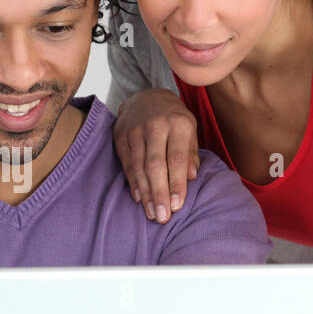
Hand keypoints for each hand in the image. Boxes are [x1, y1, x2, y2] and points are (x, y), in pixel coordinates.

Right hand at [114, 88, 200, 223]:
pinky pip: (127, 164)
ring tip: (152, 214)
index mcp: (177, 124)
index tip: (177, 206)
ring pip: (139, 167)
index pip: (176, 158)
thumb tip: (191, 178)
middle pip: (156, 166)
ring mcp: (135, 131)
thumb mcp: (190, 129)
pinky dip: (133, 183)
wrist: (146, 97)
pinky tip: (140, 199)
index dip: (176, 184)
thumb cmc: (173, 118)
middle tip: (162, 217)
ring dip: (146, 193)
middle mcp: (155, 126)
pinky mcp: (121, 136)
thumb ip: (190, 153)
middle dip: (159, 194)